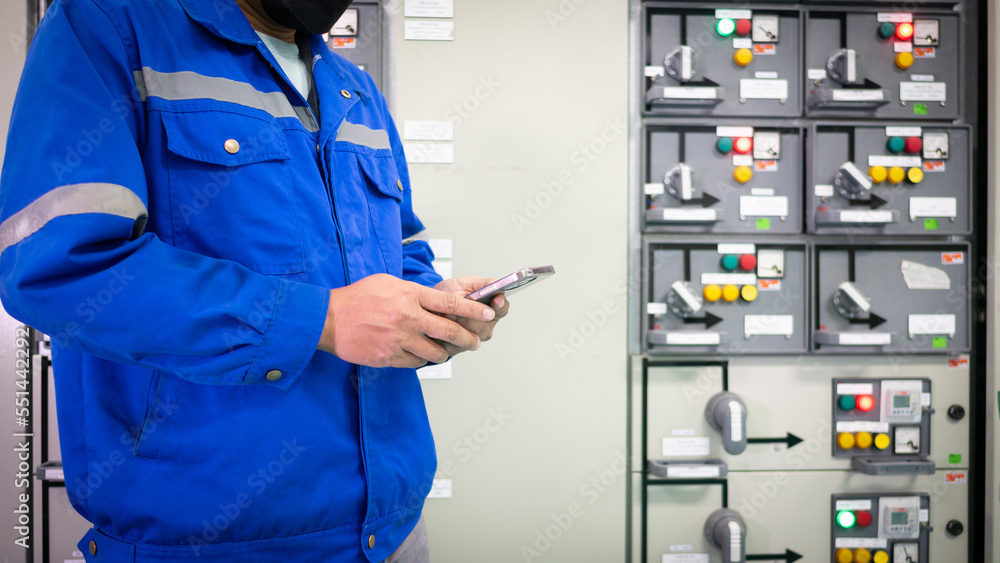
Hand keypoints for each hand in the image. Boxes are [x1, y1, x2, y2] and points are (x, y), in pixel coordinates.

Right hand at [318, 274, 495, 367]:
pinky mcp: (389, 357)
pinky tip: (418, 354)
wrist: (329, 319)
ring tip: (444, 350)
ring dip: (443, 353)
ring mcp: (399, 340)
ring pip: (435, 353)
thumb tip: (435, 301)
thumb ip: (414, 293)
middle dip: (468, 338)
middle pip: (449, 331)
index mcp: (410, 296)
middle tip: (475, 341)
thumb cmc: (358, 298)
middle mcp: (408, 318)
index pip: (451, 302)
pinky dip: (420, 360)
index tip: (490, 311)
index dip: (474, 309)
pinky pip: (415, 363)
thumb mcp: (389, 283)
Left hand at [434, 277, 509, 356]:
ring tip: (447, 313)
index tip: (497, 298)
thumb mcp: (465, 283)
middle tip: (461, 304)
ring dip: (457, 324)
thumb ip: (482, 284)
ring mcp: (472, 340)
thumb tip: (496, 284)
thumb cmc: (450, 293)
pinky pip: (453, 344)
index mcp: (491, 310)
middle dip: (471, 315)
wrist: (430, 305)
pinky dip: (445, 333)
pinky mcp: (456, 348)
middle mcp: (485, 327)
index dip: (500, 305)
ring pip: (469, 336)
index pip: (501, 310)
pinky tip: (440, 325)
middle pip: (484, 327)